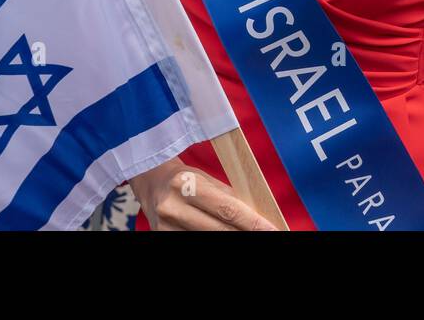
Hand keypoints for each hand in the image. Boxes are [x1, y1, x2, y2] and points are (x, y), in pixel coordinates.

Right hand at [130, 159, 277, 231]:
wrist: (151, 183)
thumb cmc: (185, 179)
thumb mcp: (206, 180)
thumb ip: (229, 198)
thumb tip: (257, 217)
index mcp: (187, 185)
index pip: (228, 209)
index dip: (253, 223)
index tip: (272, 230)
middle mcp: (173, 208)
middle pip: (220, 230)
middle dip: (246, 235)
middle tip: (266, 236)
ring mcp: (165, 227)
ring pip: (207, 240)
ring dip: (232, 240)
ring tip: (246, 235)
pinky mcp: (161, 237)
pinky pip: (193, 244)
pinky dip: (211, 242)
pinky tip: (223, 236)